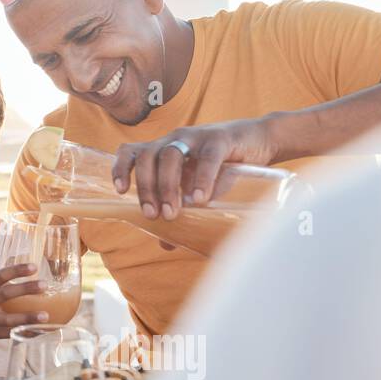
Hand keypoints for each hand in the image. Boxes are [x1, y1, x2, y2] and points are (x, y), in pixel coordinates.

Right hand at [0, 263, 48, 341]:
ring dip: (27, 318)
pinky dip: (25, 333)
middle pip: (5, 294)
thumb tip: (18, 258)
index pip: (0, 275)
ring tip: (46, 316)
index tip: (34, 267)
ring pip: (9, 319)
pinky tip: (39, 331)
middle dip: (25, 289)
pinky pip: (10, 334)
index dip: (17, 270)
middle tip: (45, 285)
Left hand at [111, 116, 278, 220]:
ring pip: (170, 156)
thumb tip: (166, 242)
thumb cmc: (223, 165)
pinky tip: (200, 199)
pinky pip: (207, 157)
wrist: (260, 140)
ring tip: (173, 212)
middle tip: (153, 215)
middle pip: (148, 157)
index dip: (121, 168)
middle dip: (146, 188)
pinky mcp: (221, 139)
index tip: (120, 191)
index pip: (132, 151)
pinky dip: (201, 179)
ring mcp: (196, 137)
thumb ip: (183, 209)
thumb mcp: (199, 186)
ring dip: (167, 186)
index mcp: (164, 149)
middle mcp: (174, 140)